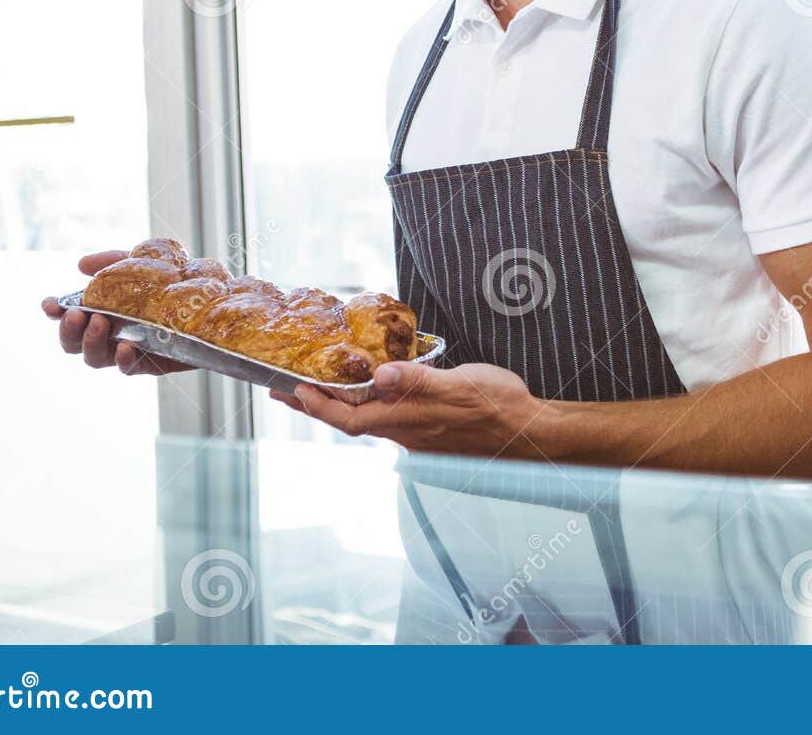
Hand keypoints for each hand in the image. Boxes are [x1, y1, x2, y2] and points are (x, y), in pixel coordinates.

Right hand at [40, 249, 194, 375]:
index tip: (49, 304)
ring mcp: (125, 349)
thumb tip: (81, 265)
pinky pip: (127, 368)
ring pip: (94, 358)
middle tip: (79, 315)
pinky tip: (125, 346)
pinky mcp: (148, 363)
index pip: (67, 315)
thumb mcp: (141, 264)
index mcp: (100, 309)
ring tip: (101, 323)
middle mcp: (108, 333)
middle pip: (72, 343)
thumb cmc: (171, 282)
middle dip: (69, 330)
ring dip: (91, 342)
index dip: (54, 312)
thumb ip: (112, 262)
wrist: (211, 301)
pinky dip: (121, 359)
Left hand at [270, 360, 542, 455]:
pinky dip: (368, 403)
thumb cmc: (498, 408)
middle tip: (282, 390)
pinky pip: (388, 416)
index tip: (290, 390)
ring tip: (316, 386)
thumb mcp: (459, 386)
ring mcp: (417, 432)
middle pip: (349, 420)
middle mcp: (405, 431)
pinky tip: (371, 390)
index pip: (348, 418)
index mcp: (407, 420)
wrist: (529, 434)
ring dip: (338, 404)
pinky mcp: (430, 429)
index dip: (317, 407)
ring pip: (367, 419)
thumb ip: (418, 381)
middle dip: (314, 405)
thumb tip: (378, 376)